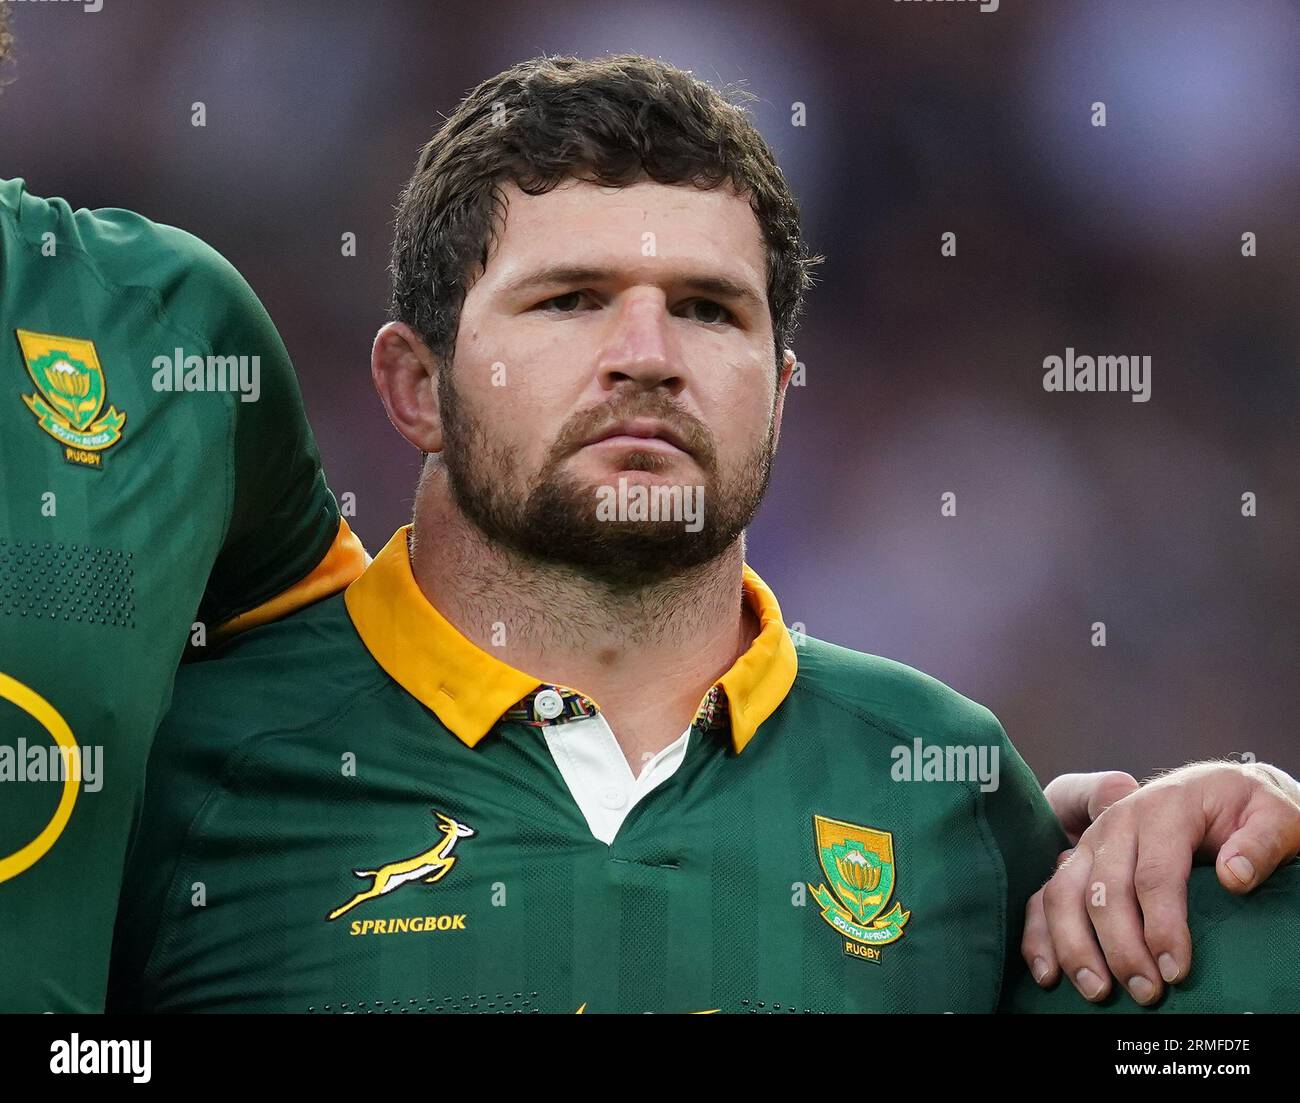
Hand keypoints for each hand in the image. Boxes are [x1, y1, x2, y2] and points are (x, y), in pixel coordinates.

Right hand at [1022, 761, 1299, 1004]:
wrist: (1211, 790)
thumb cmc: (1244, 809)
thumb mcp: (1273, 813)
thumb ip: (1262, 840)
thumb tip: (1235, 877)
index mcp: (1164, 805)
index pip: (1156, 873)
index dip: (1163, 925)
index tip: (1176, 970)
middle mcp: (1117, 822)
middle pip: (1105, 889)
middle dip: (1121, 947)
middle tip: (1147, 994)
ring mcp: (1090, 842)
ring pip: (1063, 894)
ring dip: (1075, 946)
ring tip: (1098, 991)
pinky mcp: (1075, 861)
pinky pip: (1042, 898)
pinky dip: (1038, 936)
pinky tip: (1047, 974)